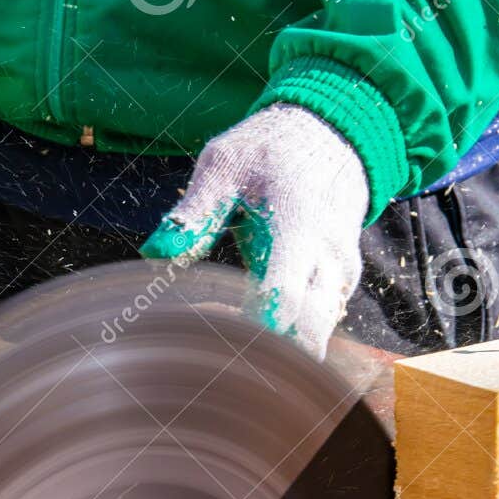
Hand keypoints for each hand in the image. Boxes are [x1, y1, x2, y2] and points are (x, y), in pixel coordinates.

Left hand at [140, 104, 368, 360]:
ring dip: (288, 348)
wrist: (332, 135)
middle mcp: (329, 254)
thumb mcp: (224, 164)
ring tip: (247, 356)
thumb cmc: (270, 149)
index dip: (259, 327)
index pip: (286, 294)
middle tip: (234, 363)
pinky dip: (297, 334)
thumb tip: (155, 251)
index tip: (230, 342)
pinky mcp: (342, 280)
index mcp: (299, 224)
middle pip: (311, 326)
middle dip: (277, 351)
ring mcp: (341, 270)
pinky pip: (324, 320)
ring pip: (322, 329)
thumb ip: (195, 212)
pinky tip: (264, 339)